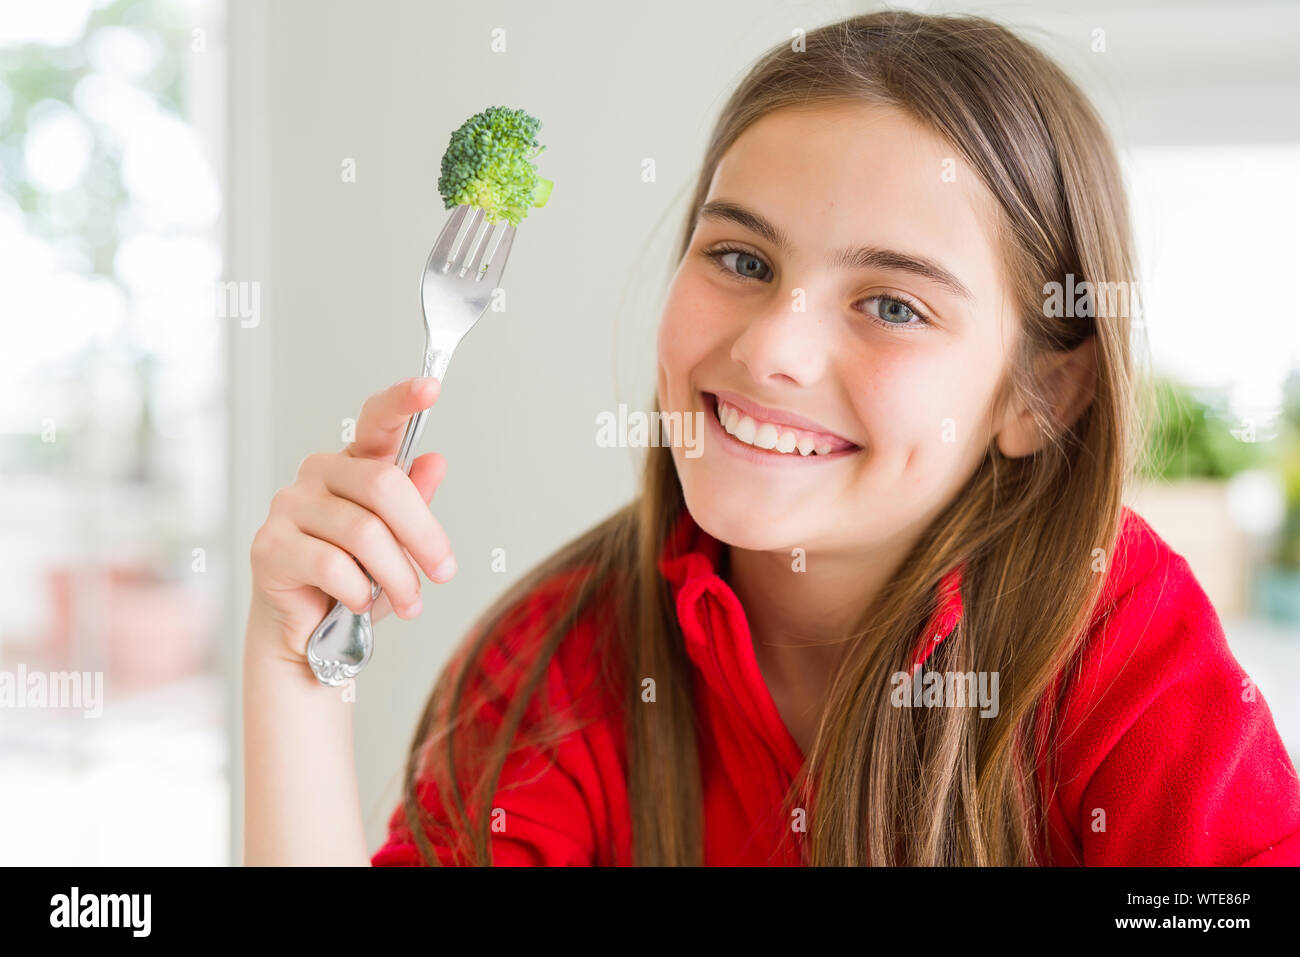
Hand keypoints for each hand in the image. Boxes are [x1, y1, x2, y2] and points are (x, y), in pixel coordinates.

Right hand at [248, 376, 455, 664]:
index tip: (431, 386)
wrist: (309, 638)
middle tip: (443, 573)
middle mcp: (318, 475)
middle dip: (424, 537)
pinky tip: (360, 602)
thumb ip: (414, 504)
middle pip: (384, 486)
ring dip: (397, 577)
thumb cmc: (353, 583)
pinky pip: (332, 565)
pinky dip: (359, 591)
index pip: (377, 422)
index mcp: (353, 466)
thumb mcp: (398, 545)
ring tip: (409, 602)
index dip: (403, 401)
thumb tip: (435, 460)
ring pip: (364, 533)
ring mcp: (288, 507)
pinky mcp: (269, 546)